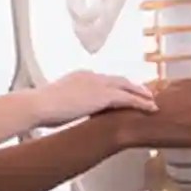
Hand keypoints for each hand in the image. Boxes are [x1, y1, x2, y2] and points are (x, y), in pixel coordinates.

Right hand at [28, 70, 157, 127]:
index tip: (123, 90)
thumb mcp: (56, 104)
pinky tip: (151, 108)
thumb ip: (66, 106)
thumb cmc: (40, 108)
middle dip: (133, 86)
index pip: (103, 80)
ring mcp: (98, 85)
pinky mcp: (103, 96)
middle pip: (118, 80)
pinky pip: (128, 99)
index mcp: (79, 76)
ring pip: (127, 88)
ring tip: (152, 101)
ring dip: (141, 94)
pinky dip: (141, 103)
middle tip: (145, 92)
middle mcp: (91, 76)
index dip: (116, 86)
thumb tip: (64, 114)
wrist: (38, 105)